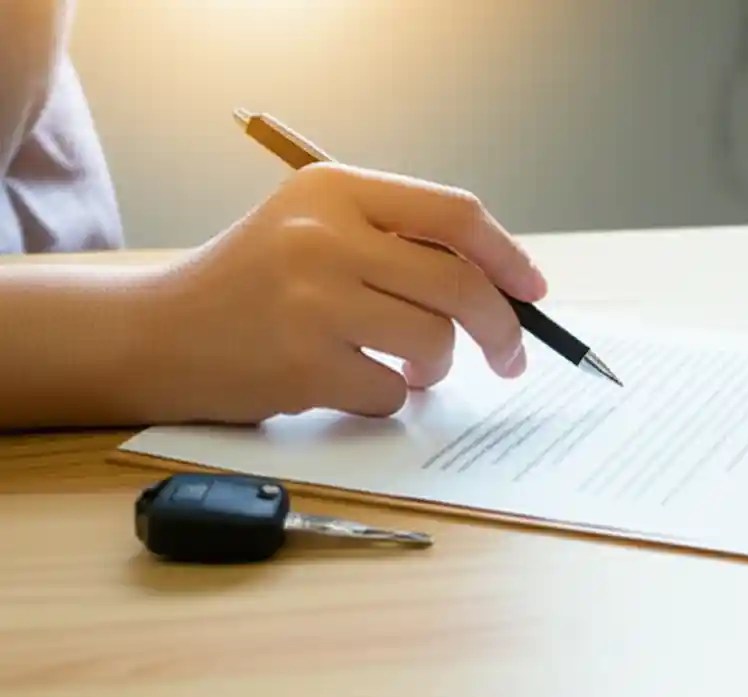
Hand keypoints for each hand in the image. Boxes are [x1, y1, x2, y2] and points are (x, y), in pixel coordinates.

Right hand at [142, 162, 546, 423]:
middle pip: (461, 284)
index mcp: (335, 190)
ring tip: (402, 366)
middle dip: (502, 329)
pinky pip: (391, 392)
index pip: (455, 213)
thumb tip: (505, 282)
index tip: (533, 290)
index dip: (508, 255)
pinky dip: (386, 398)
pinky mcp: (304, 366)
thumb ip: (398, 240)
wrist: (157, 332)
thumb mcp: (315, 228)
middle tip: (509, 358)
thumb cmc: (253, 283)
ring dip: (433, 369)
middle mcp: (325, 237)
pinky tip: (350, 383)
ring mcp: (313, 301)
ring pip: (434, 344)